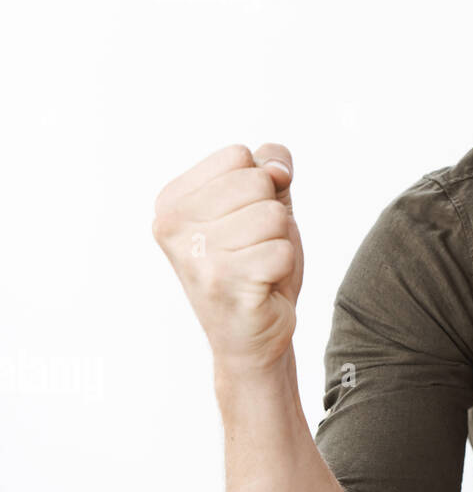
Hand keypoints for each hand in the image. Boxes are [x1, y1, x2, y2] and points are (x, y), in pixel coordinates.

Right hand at [152, 143, 303, 373]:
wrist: (251, 335)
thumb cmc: (256, 263)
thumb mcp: (263, 203)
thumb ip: (269, 167)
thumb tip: (275, 168)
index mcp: (172, 201)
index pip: (237, 155)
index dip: (259, 183)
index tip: (244, 219)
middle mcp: (171, 226)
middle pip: (257, 182)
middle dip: (271, 214)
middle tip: (254, 247)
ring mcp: (193, 254)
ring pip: (272, 215)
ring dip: (278, 242)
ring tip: (257, 265)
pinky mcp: (222, 282)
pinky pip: (282, 250)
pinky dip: (283, 266)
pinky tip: (261, 284)